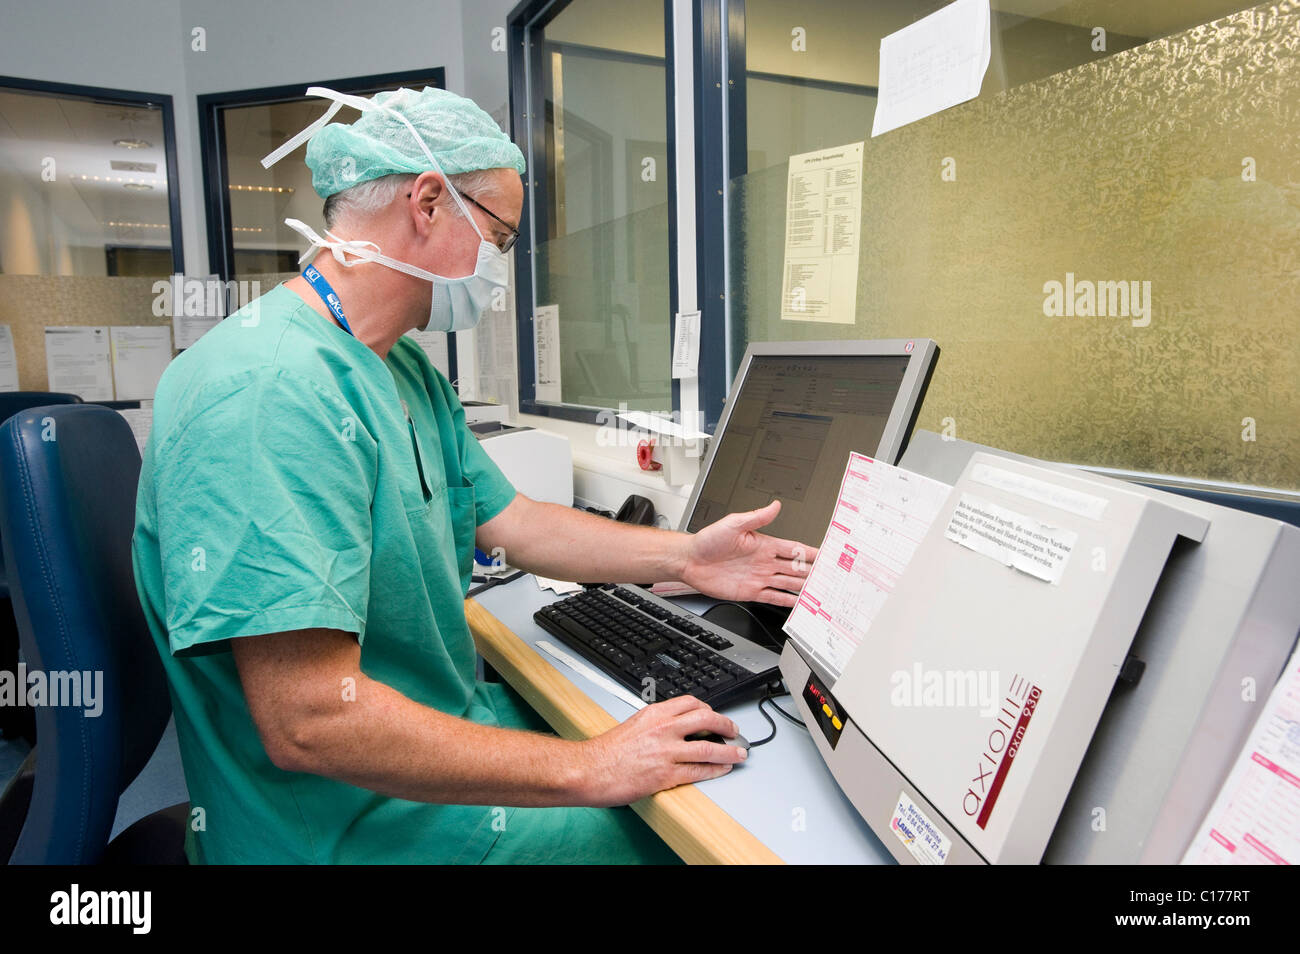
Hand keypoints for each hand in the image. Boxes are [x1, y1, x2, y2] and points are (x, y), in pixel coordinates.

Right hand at [580, 696, 746, 806]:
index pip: (690, 702)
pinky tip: (723, 769)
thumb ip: (655, 724)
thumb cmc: (606, 752)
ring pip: (708, 746)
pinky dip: (715, 770)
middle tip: (734, 731)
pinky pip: (698, 771)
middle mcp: (662, 729)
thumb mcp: (633, 725)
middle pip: (706, 718)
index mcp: (654, 714)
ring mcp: (665, 752)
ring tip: (740, 753)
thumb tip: (674, 729)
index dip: (709, 708)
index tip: (715, 715)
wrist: (588, 770)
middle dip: (726, 724)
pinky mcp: (665, 775)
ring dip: (729, 750)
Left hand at [679, 500, 816, 607]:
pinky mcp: (750, 592)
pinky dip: (786, 601)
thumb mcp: (733, 524)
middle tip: (829, 577)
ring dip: (803, 587)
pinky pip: (772, 597)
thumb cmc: (707, 540)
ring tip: (819, 592)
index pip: (793, 549)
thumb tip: (775, 505)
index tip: (826, 554)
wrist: (690, 561)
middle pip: (795, 568)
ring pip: (787, 583)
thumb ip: (756, 517)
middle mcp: (764, 562)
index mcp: (763, 545)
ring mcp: (759, 577)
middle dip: (812, 572)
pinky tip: (797, 603)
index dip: (810, 552)